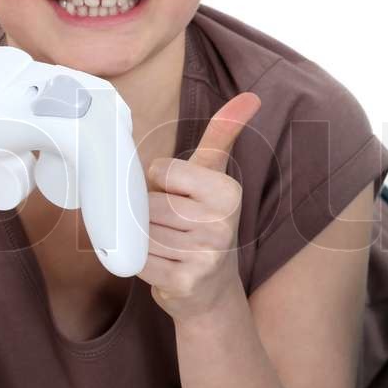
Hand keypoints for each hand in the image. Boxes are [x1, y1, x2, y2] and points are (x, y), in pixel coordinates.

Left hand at [140, 92, 261, 320]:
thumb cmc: (204, 224)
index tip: (180, 199)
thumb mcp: (214, 176)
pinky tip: (158, 265)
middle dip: (147, 215)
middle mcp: (221, 224)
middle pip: (146, 203)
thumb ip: (222, 135)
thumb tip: (250, 96)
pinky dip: (137, 263)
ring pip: (139, 232)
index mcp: (228, 191)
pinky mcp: (185, 283)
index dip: (158, 184)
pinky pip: (138, 261)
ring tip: (166, 247)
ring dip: (141, 240)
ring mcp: (205, 256)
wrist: (211, 291)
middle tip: (171, 229)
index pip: (159, 171)